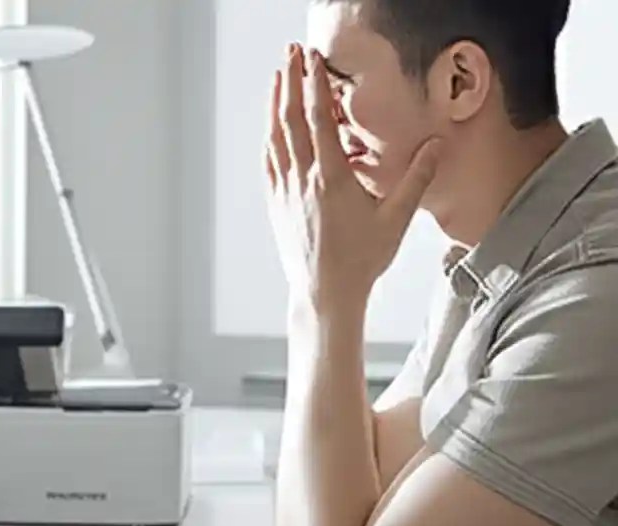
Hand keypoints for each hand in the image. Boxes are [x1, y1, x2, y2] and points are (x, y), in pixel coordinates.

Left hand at [264, 45, 442, 315]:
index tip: (312, 59)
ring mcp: (285, 191)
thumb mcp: (396, 219)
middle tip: (291, 53)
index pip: (319, 120)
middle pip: (291, 119)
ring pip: (275, 137)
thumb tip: (437, 144)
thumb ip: (415, 178)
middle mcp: (302, 180)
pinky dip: (270, 136)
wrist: (324, 292)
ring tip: (278, 77)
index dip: (314, 85)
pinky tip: (272, 125)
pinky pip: (270, 161)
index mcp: (331, 178)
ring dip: (276, 104)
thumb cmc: (362, 259)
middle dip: (291, 82)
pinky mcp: (277, 203)